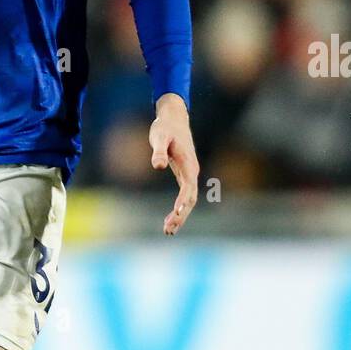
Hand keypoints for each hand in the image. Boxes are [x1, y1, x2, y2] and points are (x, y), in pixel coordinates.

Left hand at [149, 93, 198, 236]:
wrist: (173, 119)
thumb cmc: (165, 128)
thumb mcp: (158, 137)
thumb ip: (158, 151)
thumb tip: (158, 166)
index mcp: (188, 163)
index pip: (188, 186)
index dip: (183, 201)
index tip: (177, 213)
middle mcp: (192, 171)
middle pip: (191, 198)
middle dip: (181, 215)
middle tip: (168, 230)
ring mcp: (190, 174)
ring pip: (189, 200)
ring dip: (180, 215)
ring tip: (167, 230)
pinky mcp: (185, 175)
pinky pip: (185, 196)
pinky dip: (179, 209)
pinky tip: (171, 219)